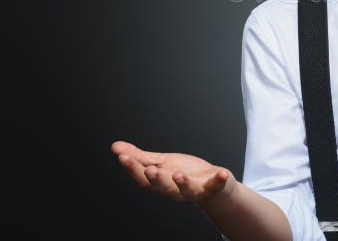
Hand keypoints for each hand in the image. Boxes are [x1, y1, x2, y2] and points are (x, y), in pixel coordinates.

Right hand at [111, 141, 236, 203]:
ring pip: (187, 190)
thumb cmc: (184, 174)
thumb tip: (114, 147)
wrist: (213, 185)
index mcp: (161, 182)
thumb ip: (139, 157)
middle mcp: (175, 190)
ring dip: (182, 183)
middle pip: (163, 187)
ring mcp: (195, 190)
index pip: (143, 178)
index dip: (133, 169)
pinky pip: (217, 185)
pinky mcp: (214, 187)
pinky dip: (220, 180)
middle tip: (149, 170)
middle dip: (155, 179)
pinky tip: (223, 173)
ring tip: (178, 174)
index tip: (123, 157)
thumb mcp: (161, 163)